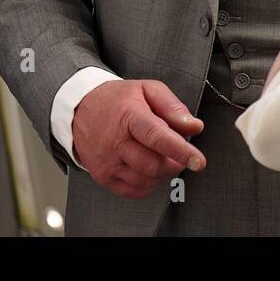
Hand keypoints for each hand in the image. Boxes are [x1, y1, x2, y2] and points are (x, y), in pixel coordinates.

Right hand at [72, 79, 205, 198]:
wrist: (80, 108)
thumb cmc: (118, 99)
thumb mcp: (147, 90)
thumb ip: (173, 107)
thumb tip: (195, 127)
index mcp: (129, 116)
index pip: (158, 137)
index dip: (181, 151)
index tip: (199, 162)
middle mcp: (115, 142)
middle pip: (153, 165)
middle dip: (175, 164)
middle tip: (179, 154)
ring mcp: (107, 162)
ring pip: (145, 180)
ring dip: (162, 174)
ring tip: (162, 157)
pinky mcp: (103, 176)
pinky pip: (133, 191)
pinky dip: (149, 184)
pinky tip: (149, 169)